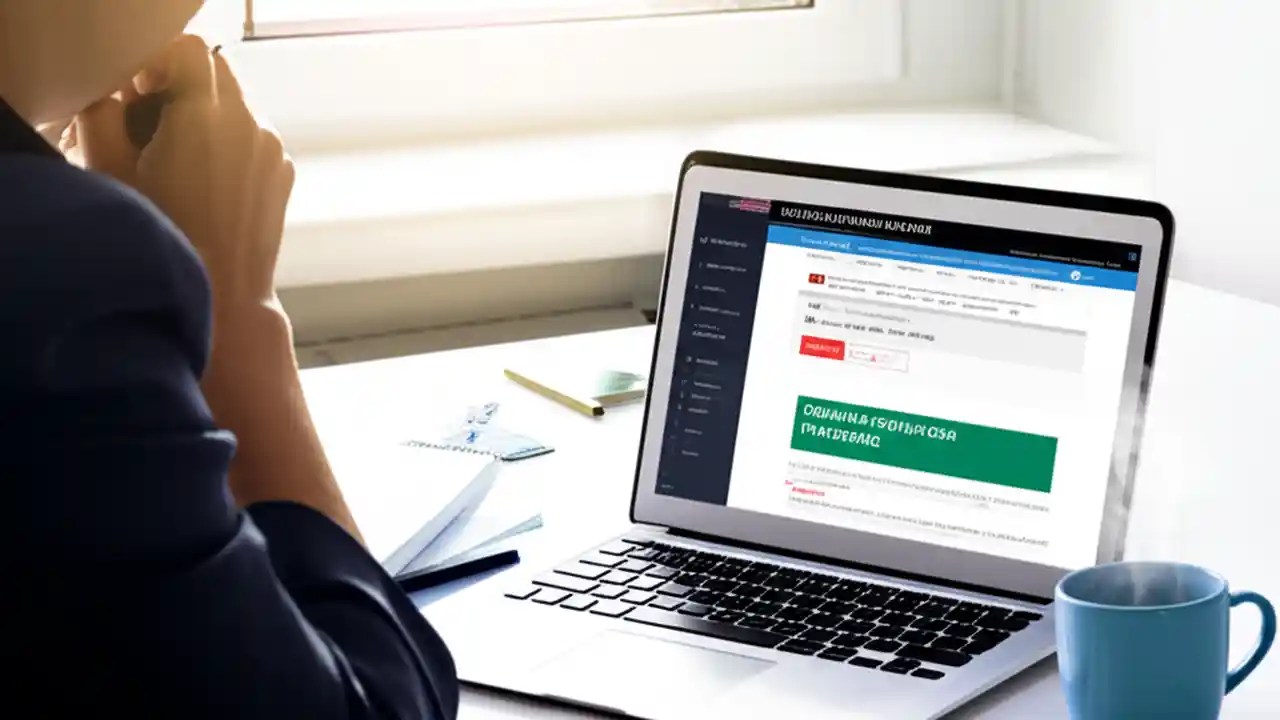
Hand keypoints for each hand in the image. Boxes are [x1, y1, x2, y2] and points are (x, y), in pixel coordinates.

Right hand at [73, 35, 293, 320]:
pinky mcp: (285, 171)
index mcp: (204, 115)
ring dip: (209, 117)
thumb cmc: (164, 237)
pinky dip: (232, 145)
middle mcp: (248, 123)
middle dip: (184, 88)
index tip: (140, 96)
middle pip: (218, 72)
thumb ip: (106, 114)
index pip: (189, 51)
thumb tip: (120, 97)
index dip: (159, 65)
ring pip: (239, 105)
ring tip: (183, 163)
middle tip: (155, 126)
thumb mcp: (110, 171)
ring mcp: (272, 147)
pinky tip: (211, 185)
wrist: (224, 296)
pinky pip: (255, 136)